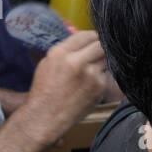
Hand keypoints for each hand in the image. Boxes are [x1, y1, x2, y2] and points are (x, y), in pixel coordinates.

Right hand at [17, 30, 107, 145]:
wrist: (46, 116)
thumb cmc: (44, 90)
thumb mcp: (47, 63)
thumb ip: (65, 50)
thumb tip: (84, 41)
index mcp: (60, 53)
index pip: (86, 35)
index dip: (93, 37)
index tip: (95, 39)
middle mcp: (77, 62)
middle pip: (101, 44)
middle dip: (101, 47)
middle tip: (99, 52)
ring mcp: (91, 75)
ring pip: (106, 59)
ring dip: (101, 62)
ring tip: (90, 72)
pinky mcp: (100, 87)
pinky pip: (106, 75)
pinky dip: (101, 78)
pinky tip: (90, 85)